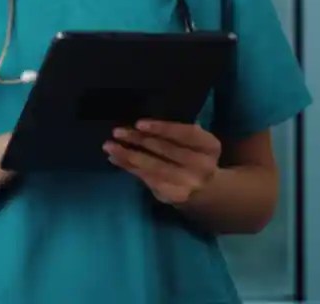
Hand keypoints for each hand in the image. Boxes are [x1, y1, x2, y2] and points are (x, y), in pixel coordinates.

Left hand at [103, 120, 220, 205]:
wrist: (204, 190)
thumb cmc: (192, 155)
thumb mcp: (194, 141)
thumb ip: (176, 132)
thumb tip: (140, 124)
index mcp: (210, 146)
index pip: (186, 133)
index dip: (162, 128)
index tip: (139, 123)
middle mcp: (203, 166)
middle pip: (166, 150)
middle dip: (139, 139)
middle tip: (117, 131)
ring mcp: (188, 183)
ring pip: (153, 166)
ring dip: (128, 155)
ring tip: (108, 145)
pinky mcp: (172, 195)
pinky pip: (146, 178)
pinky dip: (128, 167)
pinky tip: (114, 158)